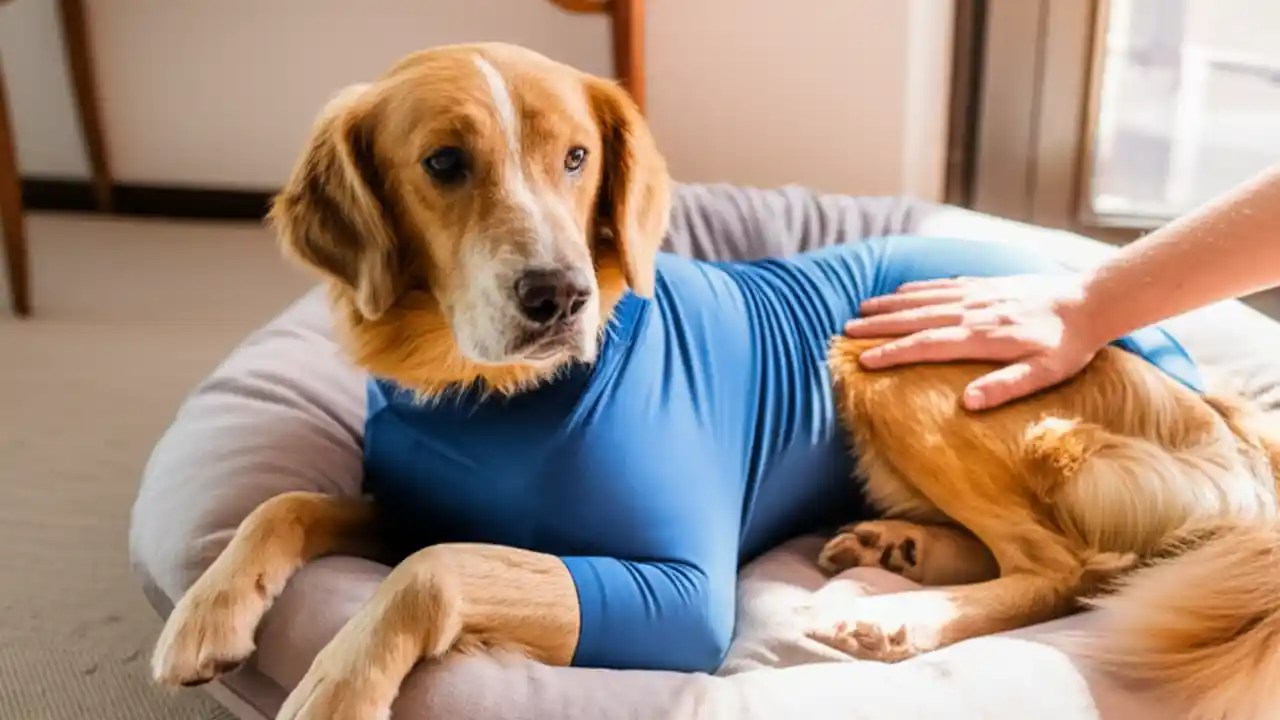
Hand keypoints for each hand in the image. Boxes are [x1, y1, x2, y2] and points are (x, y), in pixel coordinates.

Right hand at [843, 274, 1101, 410]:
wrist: (1092, 300)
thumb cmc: (1070, 345)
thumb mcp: (1046, 374)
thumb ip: (1007, 386)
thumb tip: (967, 403)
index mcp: (985, 337)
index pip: (929, 345)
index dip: (895, 353)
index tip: (866, 361)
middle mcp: (975, 311)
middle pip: (917, 318)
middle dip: (880, 326)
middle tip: (846, 332)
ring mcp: (978, 294)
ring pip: (925, 298)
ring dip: (891, 305)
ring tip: (861, 311)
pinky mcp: (986, 284)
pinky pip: (944, 284)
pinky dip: (918, 288)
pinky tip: (901, 292)